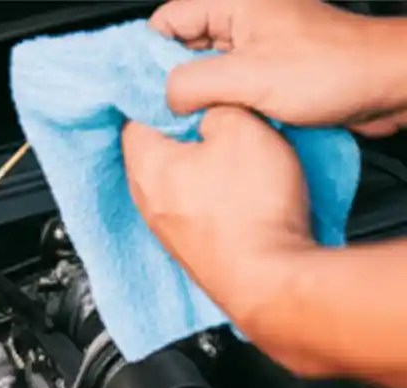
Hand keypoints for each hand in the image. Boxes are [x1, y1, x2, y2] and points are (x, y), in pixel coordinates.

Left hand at [121, 107, 312, 334]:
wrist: (269, 278)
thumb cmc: (251, 209)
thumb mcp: (241, 128)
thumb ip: (217, 106)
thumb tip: (208, 107)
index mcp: (146, 164)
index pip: (137, 116)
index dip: (165, 97)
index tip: (187, 89)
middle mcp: (147, 200)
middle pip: (156, 150)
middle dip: (184, 132)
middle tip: (217, 118)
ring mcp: (166, 228)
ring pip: (177, 181)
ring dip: (201, 166)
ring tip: (235, 156)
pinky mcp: (191, 248)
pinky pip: (194, 208)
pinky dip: (212, 196)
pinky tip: (239, 194)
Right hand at [152, 0, 406, 135]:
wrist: (386, 85)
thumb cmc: (334, 68)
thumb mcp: (247, 77)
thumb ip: (191, 84)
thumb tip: (165, 99)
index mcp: (233, 2)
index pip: (164, 22)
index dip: (150, 55)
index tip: (146, 88)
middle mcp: (242, 18)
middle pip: (181, 48)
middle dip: (175, 81)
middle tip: (176, 110)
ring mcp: (256, 44)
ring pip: (205, 71)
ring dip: (202, 97)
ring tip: (206, 117)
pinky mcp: (269, 69)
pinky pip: (229, 86)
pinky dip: (224, 105)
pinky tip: (228, 121)